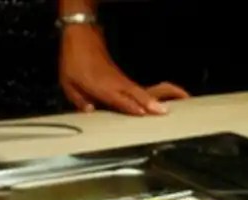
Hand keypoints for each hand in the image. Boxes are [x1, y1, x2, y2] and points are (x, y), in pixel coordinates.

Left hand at [59, 24, 188, 115]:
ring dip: (159, 97)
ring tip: (179, 101)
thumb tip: (89, 111)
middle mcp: (115, 84)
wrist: (83, 40)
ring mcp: (122, 82)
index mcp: (100, 85)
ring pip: (143, 91)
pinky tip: (165, 101)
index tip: (143, 113)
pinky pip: (142, 90)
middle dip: (150, 103)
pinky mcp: (125, 81)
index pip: (118, 97)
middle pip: (136, 94)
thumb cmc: (74, 62)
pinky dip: (156, 94)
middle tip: (166, 112)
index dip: (130, 105)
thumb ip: (79, 99)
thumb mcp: (68, 83)